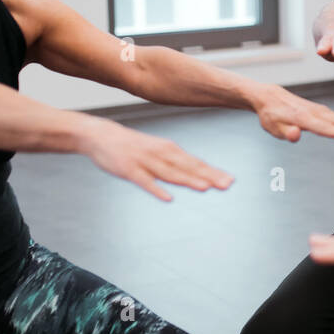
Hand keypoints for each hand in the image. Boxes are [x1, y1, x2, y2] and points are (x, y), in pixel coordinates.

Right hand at [82, 119, 232, 200]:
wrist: (102, 136)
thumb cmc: (135, 146)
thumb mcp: (159, 150)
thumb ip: (177, 163)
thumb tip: (200, 174)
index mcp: (170, 150)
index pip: (196, 163)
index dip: (213, 172)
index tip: (231, 181)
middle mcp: (161, 154)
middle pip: (188, 168)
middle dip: (208, 177)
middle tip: (227, 185)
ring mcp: (145, 162)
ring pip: (170, 173)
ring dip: (188, 181)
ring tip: (205, 188)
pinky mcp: (129, 170)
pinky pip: (145, 182)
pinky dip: (157, 189)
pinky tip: (168, 198)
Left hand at [248, 83, 333, 141]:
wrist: (269, 97)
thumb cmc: (271, 114)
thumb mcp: (273, 127)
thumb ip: (286, 133)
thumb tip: (295, 135)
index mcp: (301, 117)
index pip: (322, 127)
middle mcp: (311, 112)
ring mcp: (316, 109)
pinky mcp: (317, 109)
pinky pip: (333, 116)